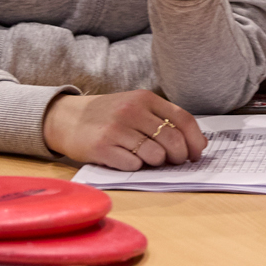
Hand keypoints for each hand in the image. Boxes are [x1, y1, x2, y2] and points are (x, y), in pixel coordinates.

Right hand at [41, 90, 206, 170]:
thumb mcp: (136, 107)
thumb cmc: (108, 116)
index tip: (196, 153)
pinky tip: (126, 160)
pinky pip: (133, 165)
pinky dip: (135, 167)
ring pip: (155, 155)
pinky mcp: (102, 147)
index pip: (183, 119)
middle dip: (179, 156)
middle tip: (174, 161)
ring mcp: (116, 129)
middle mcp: (132, 111)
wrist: (66, 118)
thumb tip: (199, 143)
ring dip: (157, 163)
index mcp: (145, 98)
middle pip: (172, 140)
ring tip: (147, 159)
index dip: (194, 140)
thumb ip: (165, 120)